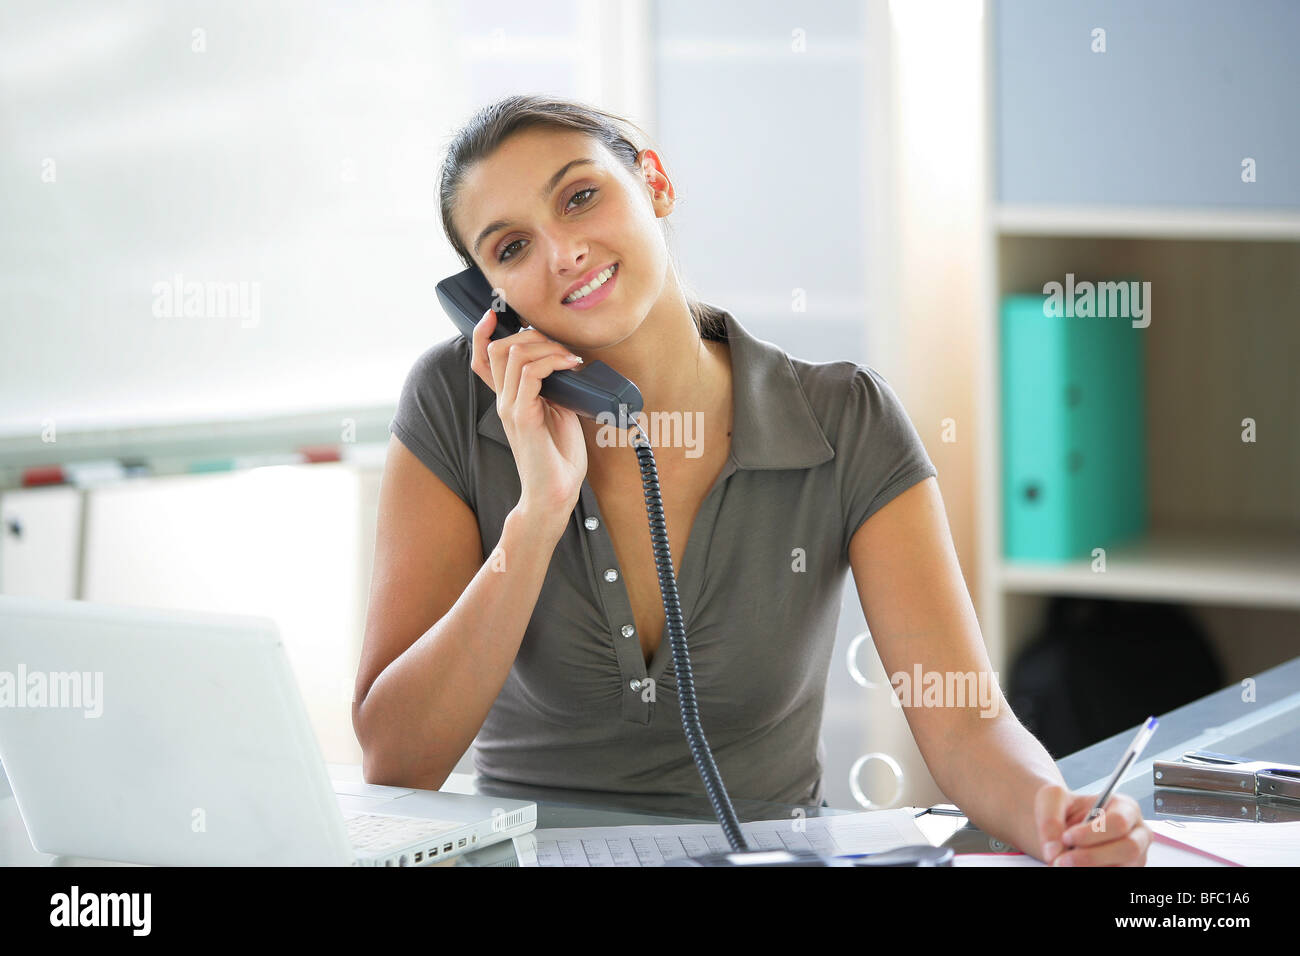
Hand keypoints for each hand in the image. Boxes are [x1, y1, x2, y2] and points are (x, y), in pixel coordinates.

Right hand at [469, 308, 587, 515]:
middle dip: (533, 335)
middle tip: (562, 348)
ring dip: (548, 347)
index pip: (483, 360)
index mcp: (509, 399)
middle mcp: (504, 401)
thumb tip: (566, 361)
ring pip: (515, 354)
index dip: (483, 333)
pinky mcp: (522, 416)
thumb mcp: (558, 412)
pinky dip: (553, 362)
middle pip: (499, 348)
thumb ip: (553, 387)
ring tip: (571, 358)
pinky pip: (531, 373)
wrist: (554, 493)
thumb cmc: (558, 457)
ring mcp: (510, 408)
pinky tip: (570, 366)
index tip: (494, 314)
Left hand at [1035, 783, 1150, 865]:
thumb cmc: (1064, 809)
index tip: (1066, 838)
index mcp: (1125, 808)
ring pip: (1122, 868)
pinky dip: (1092, 872)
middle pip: (1129, 849)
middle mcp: (1137, 833)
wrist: (1063, 827)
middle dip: (1092, 857)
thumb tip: (1053, 851)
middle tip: (1062, 860)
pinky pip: (1115, 877)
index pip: (1119, 822)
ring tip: (1063, 863)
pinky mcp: (1128, 871)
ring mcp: (1136, 857)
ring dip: (1089, 867)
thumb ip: (1050, 819)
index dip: (1092, 833)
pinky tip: (1074, 867)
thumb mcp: (1052, 799)